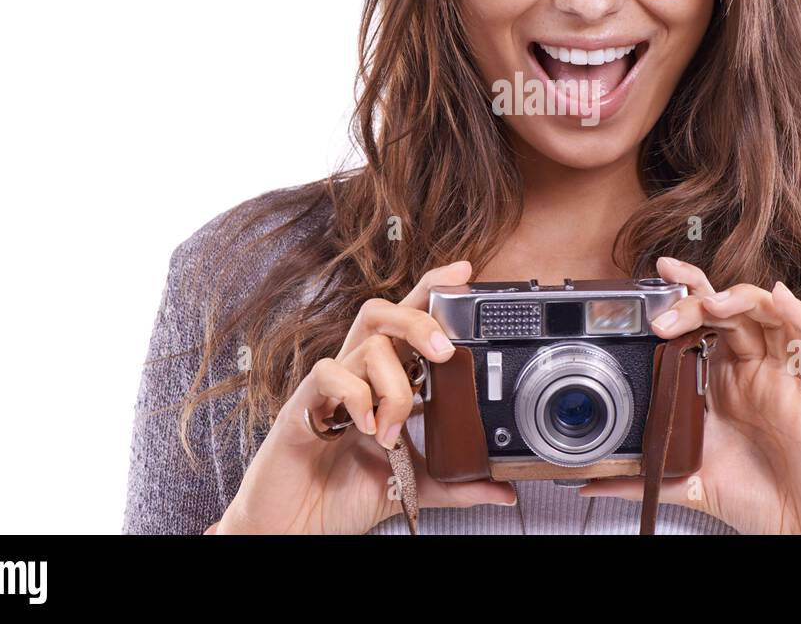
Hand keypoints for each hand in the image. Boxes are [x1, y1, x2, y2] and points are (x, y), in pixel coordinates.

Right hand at [213, 261, 515, 533]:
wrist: (295, 527)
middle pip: (382, 312)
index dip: (433, 289)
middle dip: (419, 319)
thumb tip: (505, 489)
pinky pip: (329, 375)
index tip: (466, 274)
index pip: (407, 320)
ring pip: (367, 345)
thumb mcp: (414, 486)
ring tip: (394, 428)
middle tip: (445, 351)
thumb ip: (457, 482)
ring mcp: (328, 389)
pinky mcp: (301, 408)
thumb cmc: (343, 495)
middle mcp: (356, 375)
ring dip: (394, 384)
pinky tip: (366, 426)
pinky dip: (357, 396)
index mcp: (382, 381)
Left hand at [579, 257, 800, 533]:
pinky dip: (797, 312)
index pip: (705, 318)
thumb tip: (588, 483)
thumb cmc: (751, 498)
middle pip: (729, 309)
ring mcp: (784, 375)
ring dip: (740, 298)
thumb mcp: (685, 482)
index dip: (684, 292)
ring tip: (712, 304)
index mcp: (723, 378)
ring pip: (769, 312)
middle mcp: (753, 368)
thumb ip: (639, 478)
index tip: (655, 276)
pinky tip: (779, 297)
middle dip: (697, 301)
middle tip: (665, 317)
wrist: (794, 529)